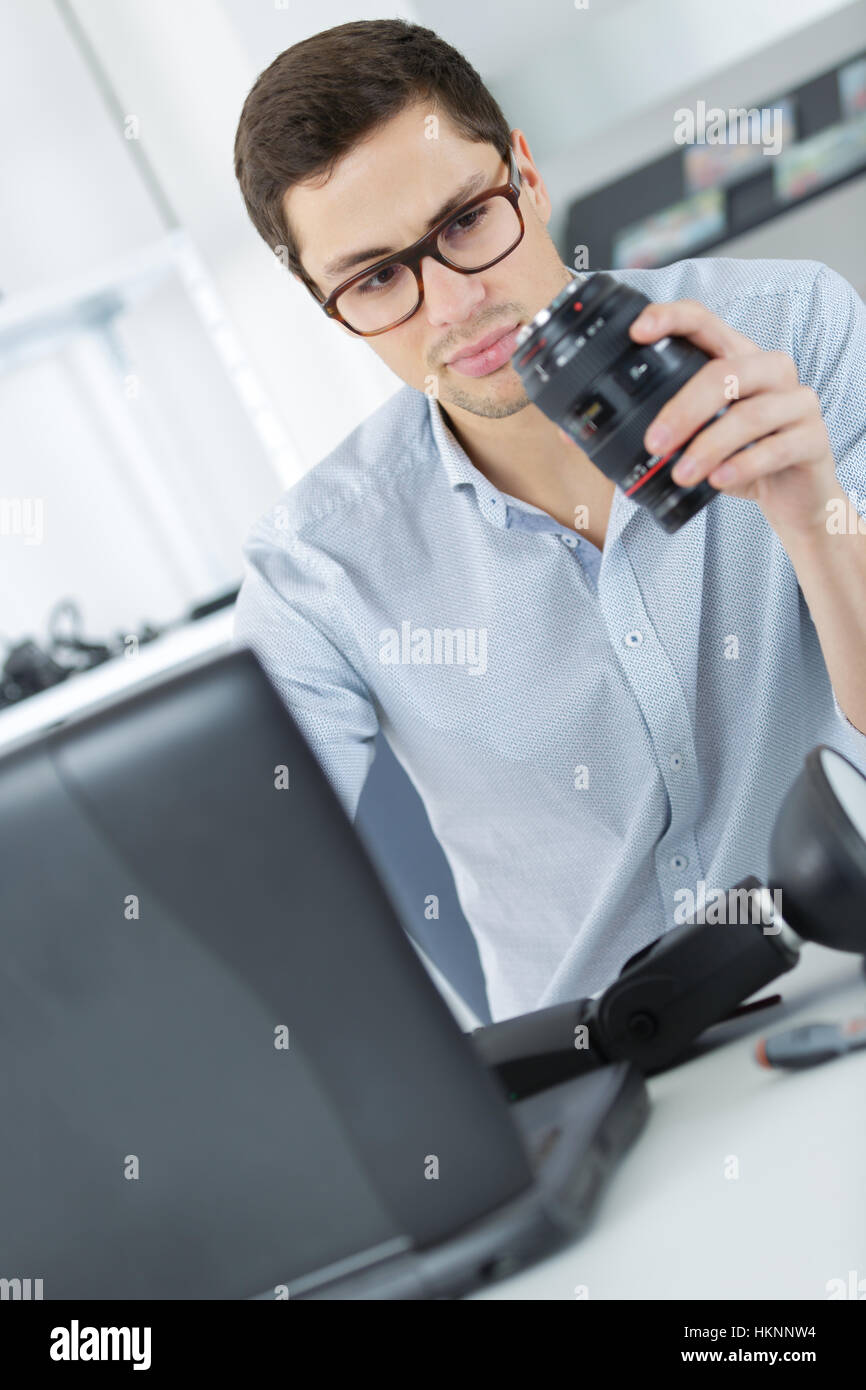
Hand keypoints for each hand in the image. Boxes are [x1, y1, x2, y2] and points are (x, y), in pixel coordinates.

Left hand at [628, 298, 838, 538]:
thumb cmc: (738, 460)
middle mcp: (769, 369)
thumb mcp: (691, 441)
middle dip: (683, 407)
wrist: (795, 497)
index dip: (671, 319)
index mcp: (734, 358)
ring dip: (709, 446)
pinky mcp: (813, 437)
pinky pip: (776, 447)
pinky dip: (743, 466)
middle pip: (724, 371)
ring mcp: (796, 401)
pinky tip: (719, 482)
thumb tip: (570, 433)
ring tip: (681, 474)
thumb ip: (642, 428)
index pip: (703, 321)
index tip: (637, 331)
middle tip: (653, 442)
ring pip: (749, 414)